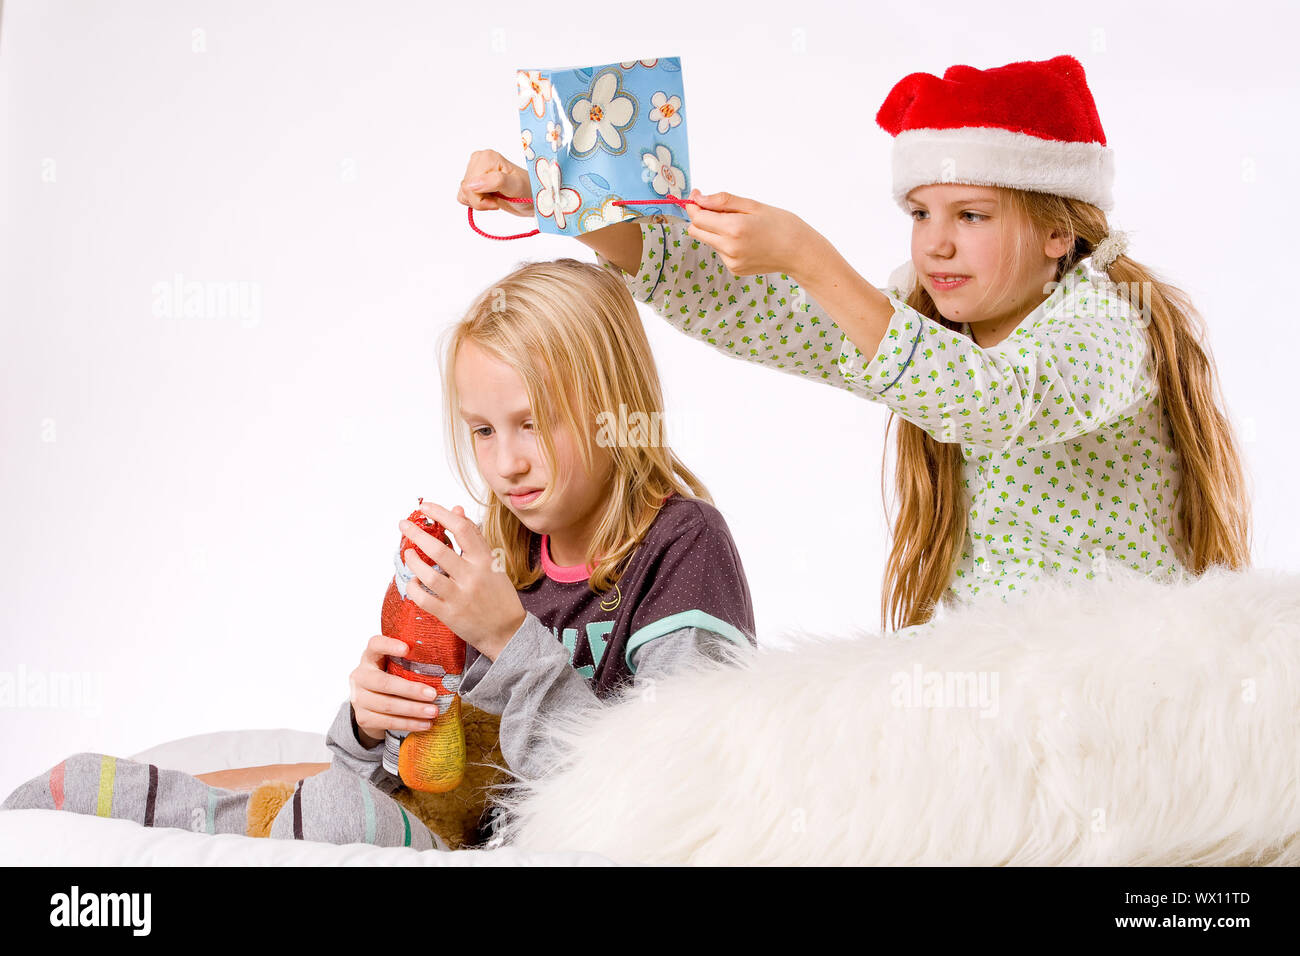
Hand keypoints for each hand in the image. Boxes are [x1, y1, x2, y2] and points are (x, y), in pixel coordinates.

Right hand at [348, 633, 440, 746]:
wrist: (368, 705)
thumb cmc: (390, 678)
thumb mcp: (394, 666)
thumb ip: (410, 662)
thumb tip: (448, 661)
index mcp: (370, 657)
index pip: (375, 644)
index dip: (389, 645)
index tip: (407, 648)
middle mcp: (360, 675)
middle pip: (384, 682)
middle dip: (410, 690)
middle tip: (432, 694)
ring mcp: (358, 698)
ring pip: (387, 705)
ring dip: (413, 710)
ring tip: (433, 712)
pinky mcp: (363, 718)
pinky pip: (387, 722)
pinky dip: (408, 724)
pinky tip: (424, 724)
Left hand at [399, 502, 526, 661]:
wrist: (507, 633)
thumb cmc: (498, 596)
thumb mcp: (493, 564)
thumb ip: (474, 537)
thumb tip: (456, 510)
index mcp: (486, 561)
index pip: (462, 528)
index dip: (441, 513)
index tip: (425, 507)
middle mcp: (473, 576)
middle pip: (439, 549)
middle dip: (417, 534)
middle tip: (404, 525)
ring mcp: (460, 596)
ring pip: (427, 573)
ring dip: (412, 561)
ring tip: (407, 554)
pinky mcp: (449, 614)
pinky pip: (423, 598)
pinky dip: (413, 587)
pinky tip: (412, 580)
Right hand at [458, 148, 533, 217]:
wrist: (532, 197)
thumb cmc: (528, 190)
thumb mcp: (515, 186)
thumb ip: (495, 181)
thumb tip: (472, 183)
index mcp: (487, 157)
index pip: (470, 185)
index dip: (481, 199)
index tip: (497, 200)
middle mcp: (479, 160)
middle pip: (466, 189)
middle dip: (480, 201)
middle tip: (497, 200)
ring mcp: (476, 170)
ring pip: (463, 193)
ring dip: (478, 202)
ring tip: (495, 198)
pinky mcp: (474, 180)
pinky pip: (462, 195)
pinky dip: (474, 202)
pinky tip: (489, 199)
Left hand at [684, 188, 826, 280]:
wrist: (799, 252)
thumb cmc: (782, 225)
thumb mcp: (753, 205)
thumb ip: (722, 201)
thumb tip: (698, 198)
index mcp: (733, 229)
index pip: (698, 218)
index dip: (694, 206)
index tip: (698, 198)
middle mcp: (729, 248)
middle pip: (696, 231)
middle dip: (701, 218)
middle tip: (717, 209)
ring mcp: (731, 261)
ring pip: (708, 241)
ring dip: (715, 231)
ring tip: (739, 226)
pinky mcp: (735, 269)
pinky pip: (720, 252)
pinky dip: (725, 243)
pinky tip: (745, 240)